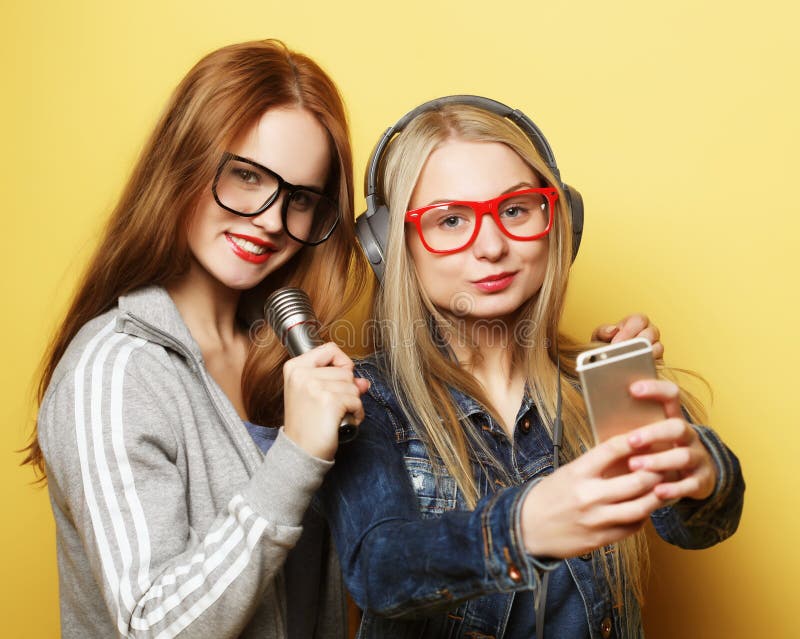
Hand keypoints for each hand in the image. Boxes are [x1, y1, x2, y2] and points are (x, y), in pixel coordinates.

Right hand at [282, 343, 369, 460]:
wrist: (300, 452)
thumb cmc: (306, 425)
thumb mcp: (315, 395)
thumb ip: (338, 382)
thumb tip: (363, 382)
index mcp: (295, 368)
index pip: (329, 349)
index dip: (342, 363)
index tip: (338, 379)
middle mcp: (302, 374)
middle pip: (345, 370)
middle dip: (347, 389)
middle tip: (332, 406)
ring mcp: (315, 386)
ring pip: (353, 386)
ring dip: (352, 403)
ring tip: (335, 415)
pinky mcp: (330, 400)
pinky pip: (356, 401)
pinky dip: (355, 413)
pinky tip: (342, 421)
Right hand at [520, 434, 664, 557]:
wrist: (526, 528)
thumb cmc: (548, 497)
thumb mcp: (567, 474)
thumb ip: (594, 466)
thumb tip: (627, 454)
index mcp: (577, 473)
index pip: (612, 450)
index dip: (635, 440)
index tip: (649, 435)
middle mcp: (588, 495)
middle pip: (637, 480)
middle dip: (656, 472)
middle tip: (665, 465)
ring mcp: (596, 519)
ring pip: (641, 507)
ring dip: (657, 496)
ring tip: (663, 488)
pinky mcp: (601, 538)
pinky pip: (632, 527)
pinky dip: (643, 517)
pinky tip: (645, 509)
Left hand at [591, 313, 663, 359]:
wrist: (606, 363)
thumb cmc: (605, 346)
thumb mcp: (600, 336)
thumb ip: (603, 331)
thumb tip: (612, 330)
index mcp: (635, 323)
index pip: (639, 320)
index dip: (628, 331)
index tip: (616, 343)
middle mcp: (648, 333)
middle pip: (651, 332)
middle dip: (637, 343)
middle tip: (623, 353)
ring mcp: (655, 347)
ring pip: (658, 347)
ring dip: (644, 354)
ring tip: (630, 362)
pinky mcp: (657, 362)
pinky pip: (658, 363)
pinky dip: (648, 366)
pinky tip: (636, 371)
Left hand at [626, 379, 716, 501]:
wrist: (696, 478)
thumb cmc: (660, 454)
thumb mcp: (649, 440)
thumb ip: (632, 430)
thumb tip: (600, 421)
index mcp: (673, 419)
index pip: (670, 395)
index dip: (655, 389)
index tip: (632, 388)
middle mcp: (689, 436)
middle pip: (677, 427)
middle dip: (653, 433)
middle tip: (631, 440)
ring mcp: (698, 458)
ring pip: (683, 456)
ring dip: (658, 461)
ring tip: (636, 466)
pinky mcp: (702, 481)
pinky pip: (690, 484)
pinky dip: (674, 488)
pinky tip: (657, 492)